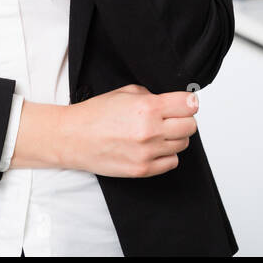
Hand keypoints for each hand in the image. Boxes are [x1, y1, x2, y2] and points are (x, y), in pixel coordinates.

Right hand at [62, 84, 198, 177]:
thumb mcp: (125, 92)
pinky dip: (167, 155)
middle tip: (171, 118)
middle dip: (183, 120)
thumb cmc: (95, 115)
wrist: (72, 138)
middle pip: (190, 126)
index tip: (185, 104)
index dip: (189, 103)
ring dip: (174, 137)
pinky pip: (172, 162)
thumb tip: (173, 102)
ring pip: (183, 144)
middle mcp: (150, 130)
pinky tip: (153, 147)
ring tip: (158, 133)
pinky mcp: (142, 169)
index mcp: (147, 107)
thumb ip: (152, 96)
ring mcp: (147, 152)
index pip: (189, 105)